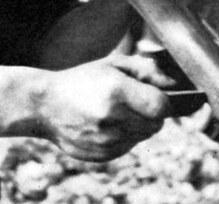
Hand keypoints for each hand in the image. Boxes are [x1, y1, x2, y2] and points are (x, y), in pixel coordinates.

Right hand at [37, 54, 172, 160]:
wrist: (44, 105)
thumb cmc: (83, 79)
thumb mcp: (113, 64)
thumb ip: (147, 70)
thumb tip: (173, 85)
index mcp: (116, 91)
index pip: (161, 106)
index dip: (165, 101)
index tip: (157, 96)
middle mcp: (112, 118)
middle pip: (156, 124)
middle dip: (152, 113)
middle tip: (136, 101)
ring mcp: (105, 140)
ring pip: (143, 136)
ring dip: (139, 125)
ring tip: (118, 111)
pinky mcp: (101, 155)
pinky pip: (128, 146)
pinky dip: (125, 136)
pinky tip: (108, 124)